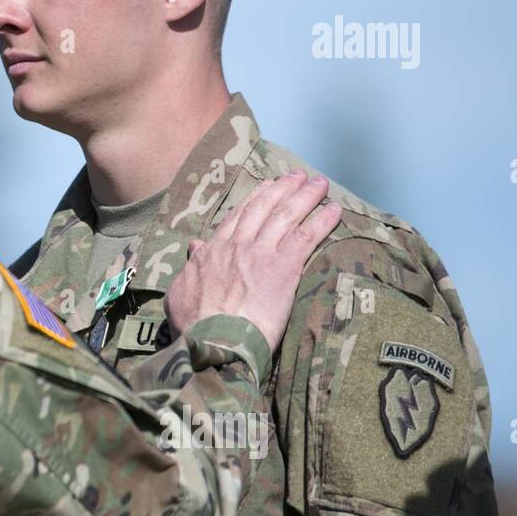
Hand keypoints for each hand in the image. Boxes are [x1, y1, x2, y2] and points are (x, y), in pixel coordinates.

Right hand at [165, 171, 341, 350]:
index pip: (238, 216)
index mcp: (214, 250)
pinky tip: (335, 209)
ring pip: (286, 215)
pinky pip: (307, 236)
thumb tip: (195, 246)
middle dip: (283, 188)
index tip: (268, 186)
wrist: (214, 339)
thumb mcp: (181, 290)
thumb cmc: (194, 323)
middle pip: (265, 208)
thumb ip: (192, 265)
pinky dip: (322, 220)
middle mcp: (238, 245)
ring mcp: (261, 254)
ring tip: (320, 183)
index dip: (256, 198)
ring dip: (305, 196)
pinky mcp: (283, 268)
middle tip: (299, 175)